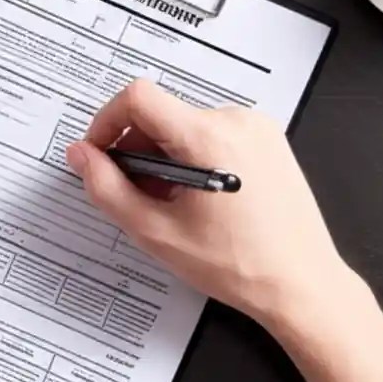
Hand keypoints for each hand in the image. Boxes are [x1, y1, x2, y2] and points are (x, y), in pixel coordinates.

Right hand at [66, 80, 363, 327]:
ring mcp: (257, 129)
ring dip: (165, 156)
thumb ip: (107, 188)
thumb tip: (83, 157)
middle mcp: (237, 122)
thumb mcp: (156, 232)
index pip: (139, 97)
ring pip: (186, 125)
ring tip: (171, 203)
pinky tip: (197, 198)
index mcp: (209, 138)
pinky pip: (214, 134)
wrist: (300, 284)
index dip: (107, 121)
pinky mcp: (269, 140)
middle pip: (162, 113)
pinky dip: (193, 157)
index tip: (100, 152)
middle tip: (135, 193)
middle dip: (137, 149)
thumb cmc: (239, 265)